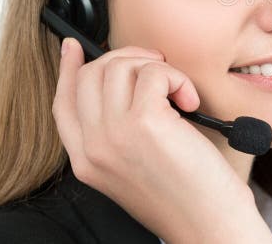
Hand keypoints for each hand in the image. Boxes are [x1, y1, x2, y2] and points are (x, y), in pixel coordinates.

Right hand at [52, 38, 271, 243]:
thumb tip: (128, 84)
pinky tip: (189, 102)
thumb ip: (120, 133)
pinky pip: (154, 73)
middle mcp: (93, 148)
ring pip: (120, 67)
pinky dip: (177, 78)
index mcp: (86, 161)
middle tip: (160, 70)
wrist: (208, 224)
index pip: (62, 103)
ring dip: (158, 68)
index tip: (75, 46)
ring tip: (179, 94)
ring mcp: (114, 135)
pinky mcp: (144, 123)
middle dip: (128, 58)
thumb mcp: (138, 165)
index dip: (68, 70)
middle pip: (90, 75)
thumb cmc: (187, 196)